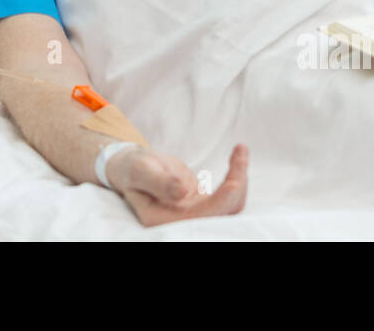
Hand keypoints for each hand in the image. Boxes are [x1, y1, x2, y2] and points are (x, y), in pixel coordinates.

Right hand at [106, 144, 248, 226]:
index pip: (199, 218)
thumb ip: (159, 182)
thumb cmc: (134, 168)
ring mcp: (196, 214)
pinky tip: (238, 154)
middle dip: (236, 185)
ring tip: (240, 150)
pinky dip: (237, 175)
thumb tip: (183, 192)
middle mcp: (183, 222)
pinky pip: (229, 195)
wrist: (134, 168)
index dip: (219, 203)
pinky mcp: (205, 203)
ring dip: (240, 178)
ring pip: (230, 205)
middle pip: (221, 213)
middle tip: (240, 155)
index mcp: (164, 220)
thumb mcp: (141, 170)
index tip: (233, 183)